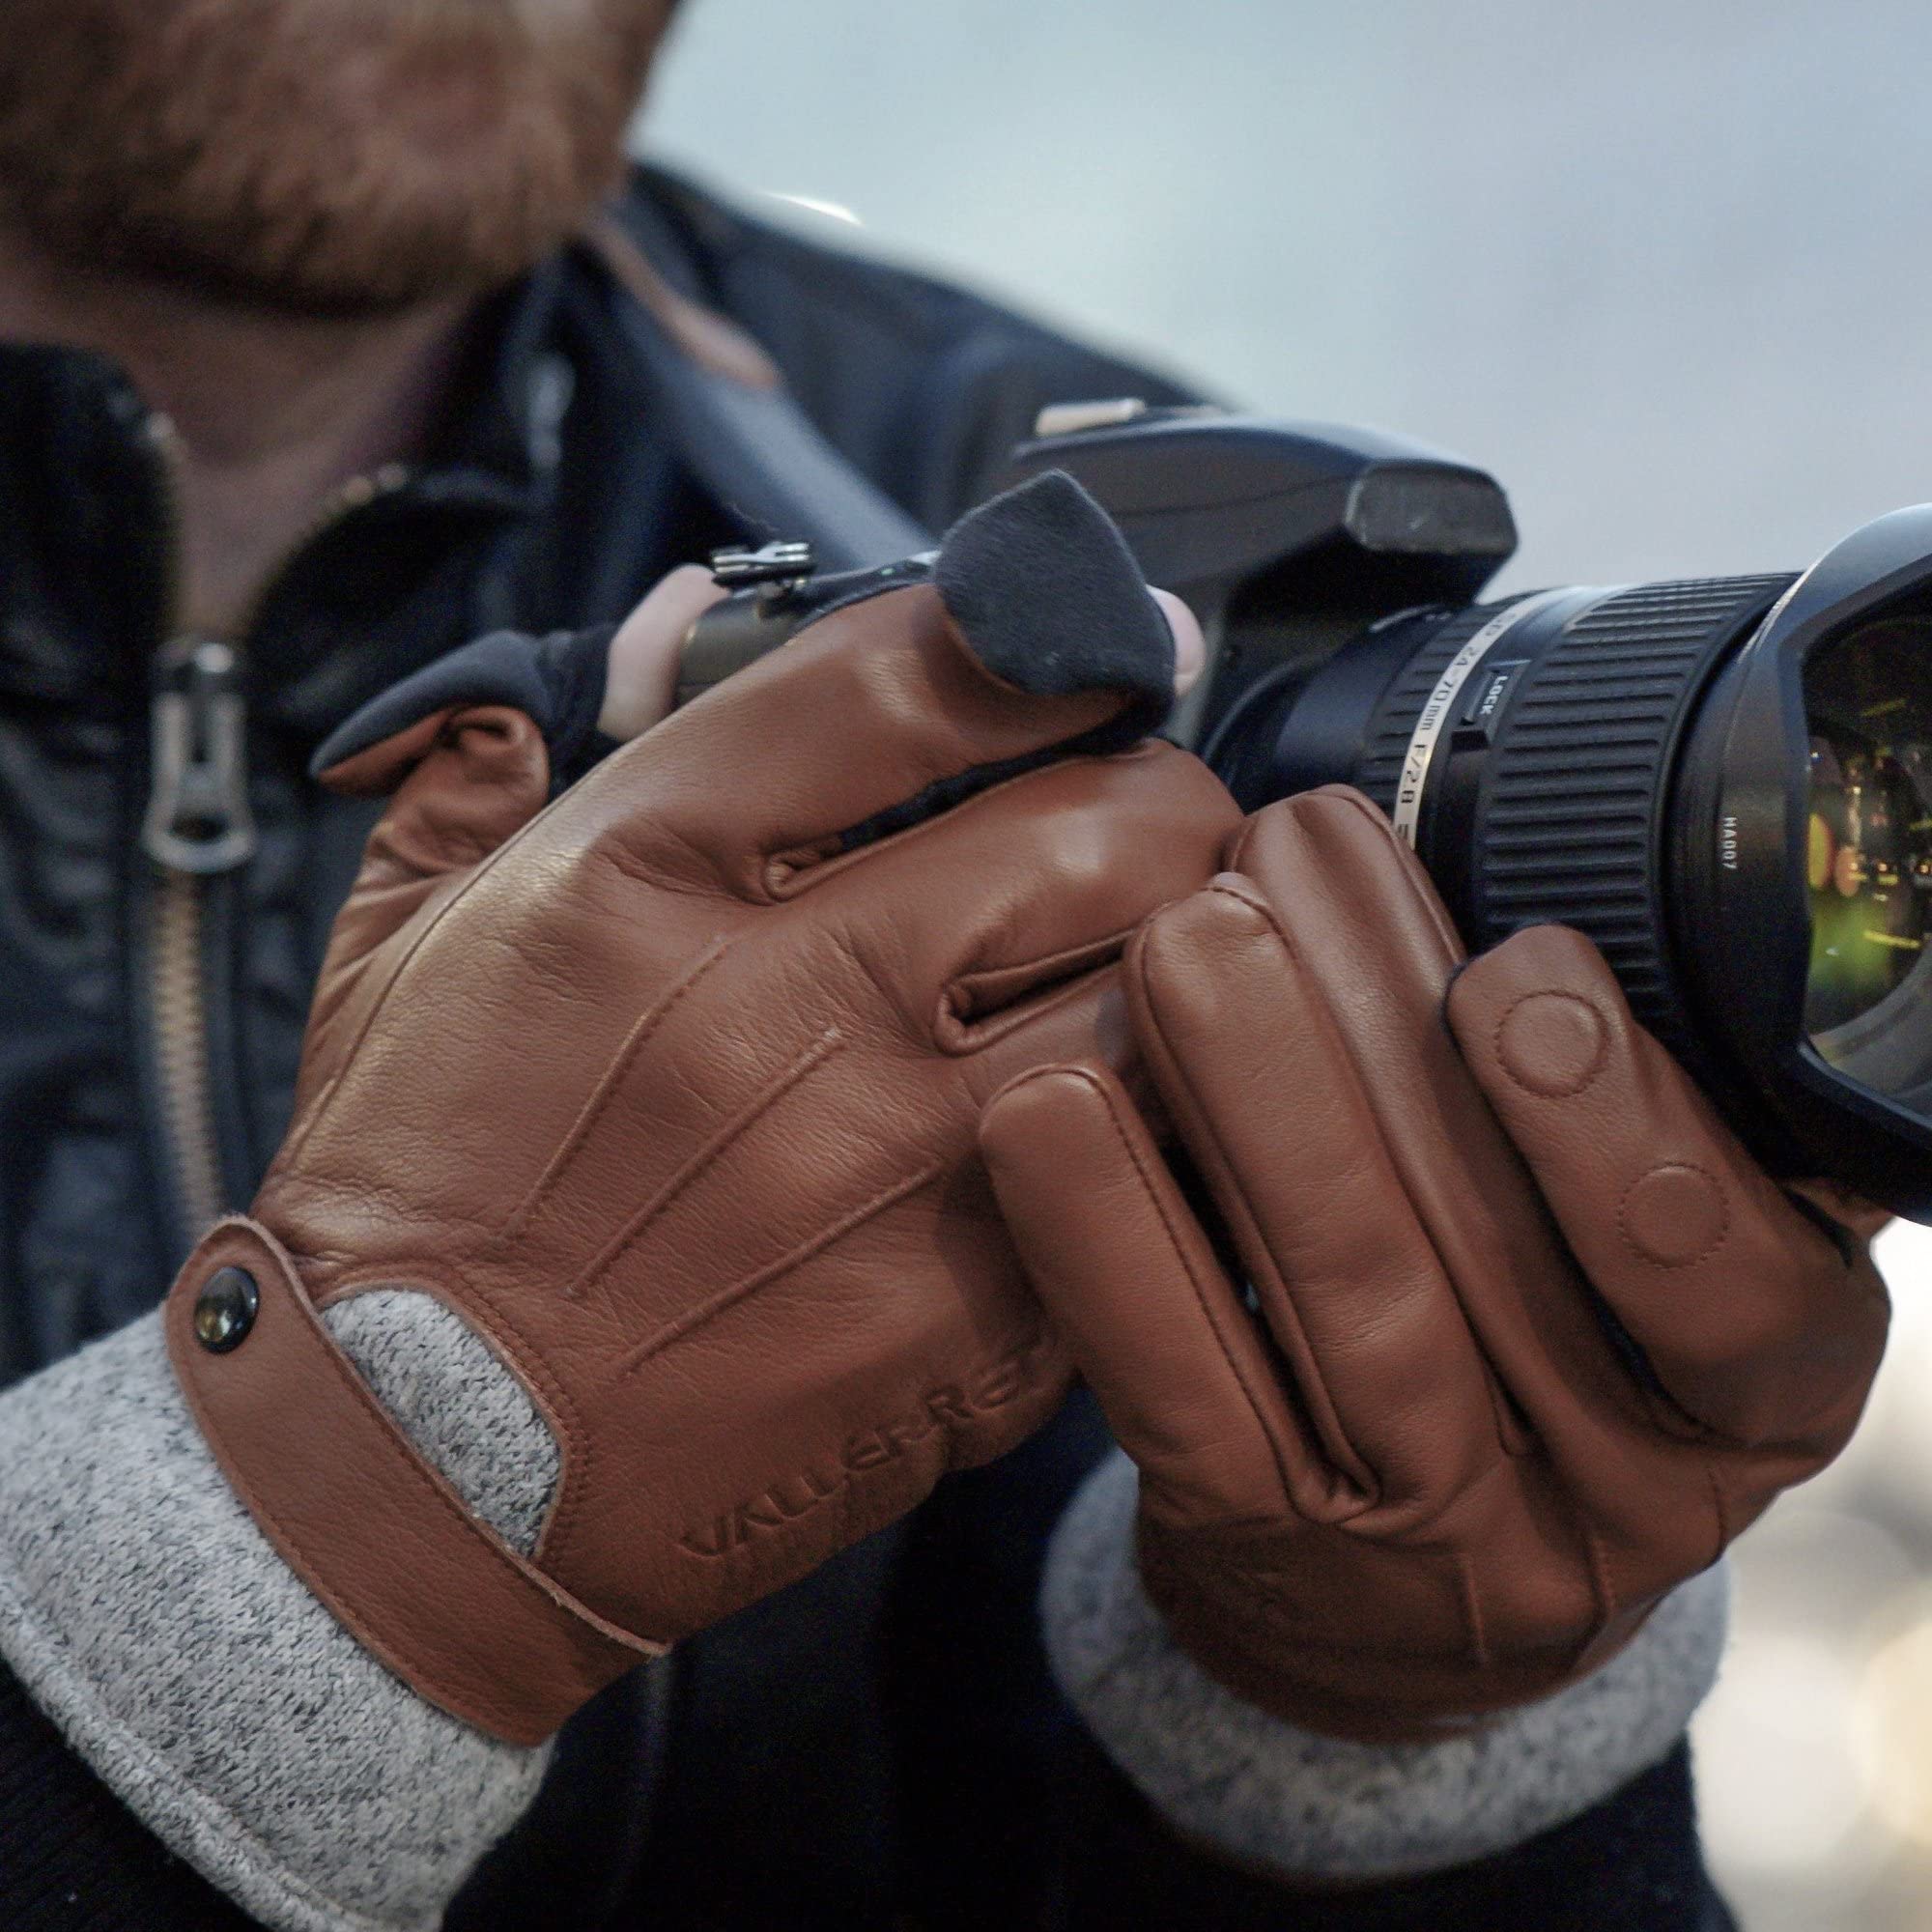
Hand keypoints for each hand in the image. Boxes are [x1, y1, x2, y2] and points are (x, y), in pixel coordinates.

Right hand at [165, 474, 1240, 1744]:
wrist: (424, 1475)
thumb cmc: (421, 1197)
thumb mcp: (409, 937)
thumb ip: (514, 757)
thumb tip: (665, 622)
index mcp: (642, 876)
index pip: (910, 680)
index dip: (1049, 633)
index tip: (1114, 640)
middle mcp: (788, 1004)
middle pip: (1106, 823)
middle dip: (1162, 796)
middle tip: (1146, 822)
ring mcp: (896, 1172)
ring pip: (1171, 995)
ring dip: (1191, 963)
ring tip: (1159, 968)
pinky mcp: (975, 1326)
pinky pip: (1154, 1176)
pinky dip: (1168, 1129)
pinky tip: (1131, 1125)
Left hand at [981, 785, 1888, 1740]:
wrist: (1414, 1599)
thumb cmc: (1539, 1364)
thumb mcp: (1644, 1281)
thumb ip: (1625, 1135)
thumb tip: (1500, 902)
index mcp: (1742, 1402)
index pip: (1734, 1295)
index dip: (1627, 1134)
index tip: (1517, 969)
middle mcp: (1607, 1488)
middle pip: (1499, 1262)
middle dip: (1386, 1033)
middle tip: (1295, 864)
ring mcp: (1430, 1535)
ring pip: (1346, 1306)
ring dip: (1257, 1103)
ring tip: (1185, 940)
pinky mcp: (1260, 1541)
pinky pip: (1183, 1385)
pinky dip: (1113, 1237)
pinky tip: (1053, 1110)